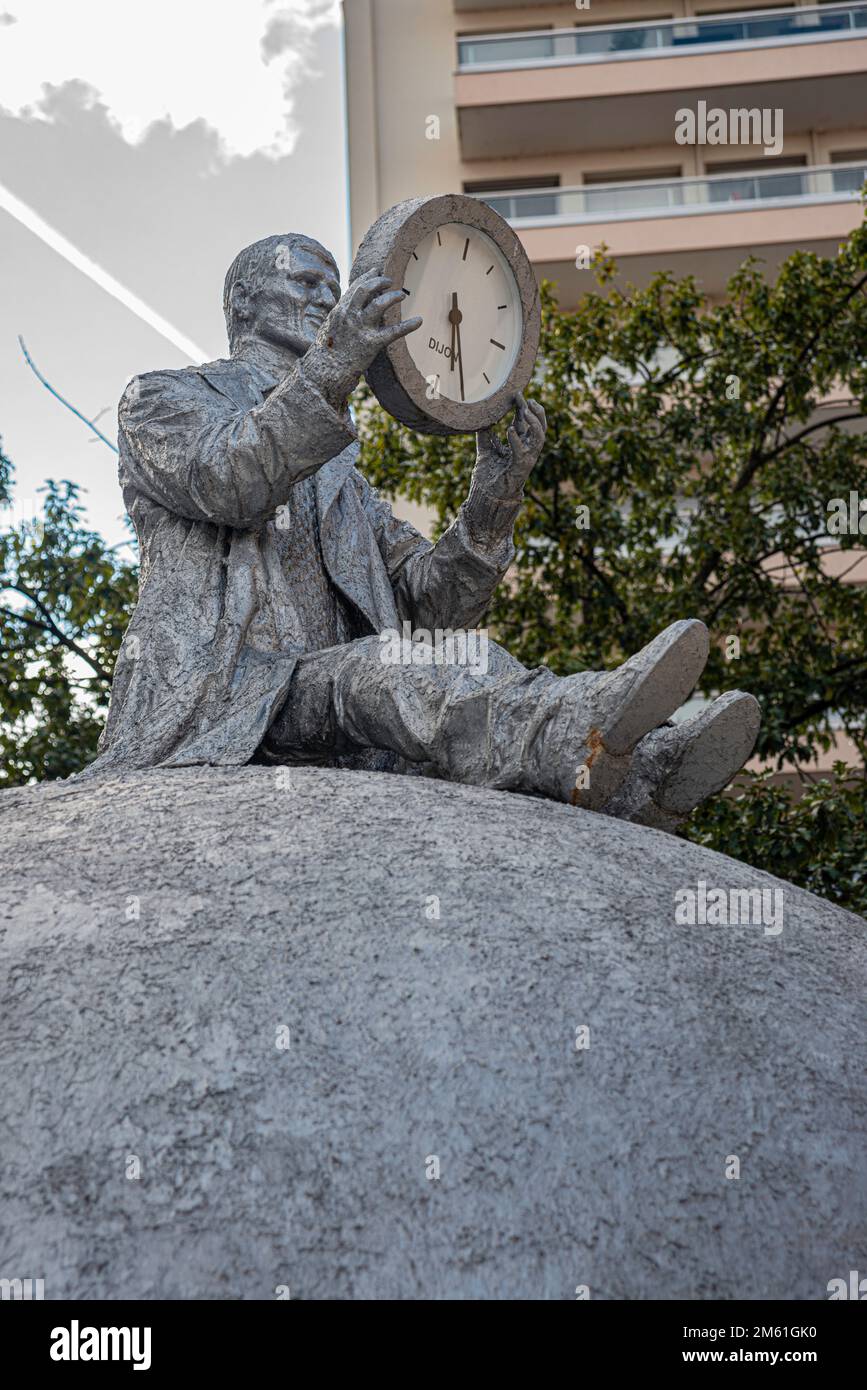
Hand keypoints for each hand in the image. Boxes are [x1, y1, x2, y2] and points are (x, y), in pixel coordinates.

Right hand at [303, 268, 421, 407]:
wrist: (325, 372)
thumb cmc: (328, 352)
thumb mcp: (330, 328)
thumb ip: (341, 316)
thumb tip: (348, 306)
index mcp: (340, 311)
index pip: (355, 288)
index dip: (366, 277)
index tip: (376, 271)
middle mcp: (350, 316)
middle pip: (366, 289)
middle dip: (379, 282)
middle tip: (390, 281)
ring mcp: (361, 329)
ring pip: (379, 304)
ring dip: (392, 297)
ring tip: (401, 295)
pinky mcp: (371, 344)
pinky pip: (393, 332)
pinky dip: (408, 326)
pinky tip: (419, 321)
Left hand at [473, 394, 546, 500]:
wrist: (486, 495)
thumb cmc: (488, 475)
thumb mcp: (485, 449)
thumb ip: (485, 435)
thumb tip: (480, 418)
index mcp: (519, 444)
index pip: (526, 422)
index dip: (524, 407)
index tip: (517, 394)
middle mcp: (526, 450)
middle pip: (539, 427)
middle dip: (536, 412)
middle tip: (528, 400)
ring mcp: (526, 459)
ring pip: (539, 438)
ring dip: (533, 423)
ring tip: (524, 411)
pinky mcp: (520, 468)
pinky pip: (522, 452)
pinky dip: (516, 440)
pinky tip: (509, 430)